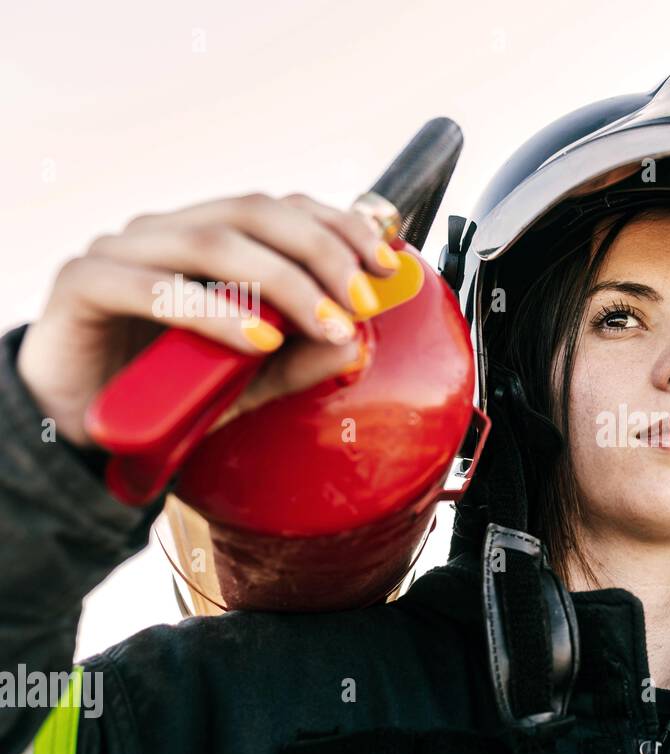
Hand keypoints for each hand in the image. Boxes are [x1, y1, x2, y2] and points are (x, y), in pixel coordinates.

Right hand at [16, 192, 399, 447]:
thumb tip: (358, 343)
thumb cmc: (167, 391)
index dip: (341, 228)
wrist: (82, 427)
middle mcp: (170, 231)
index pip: (285, 209)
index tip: (387, 266)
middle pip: (257, 214)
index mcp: (211, 238)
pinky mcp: (84, 283)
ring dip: (284, 284)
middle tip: (362, 301)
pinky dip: (214, 313)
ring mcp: (124, 251)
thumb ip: (301, 362)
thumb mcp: (251, 382)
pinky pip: (154, 288)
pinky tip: (258, 340)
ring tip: (327, 324)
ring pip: (213, 242)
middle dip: (323, 254)